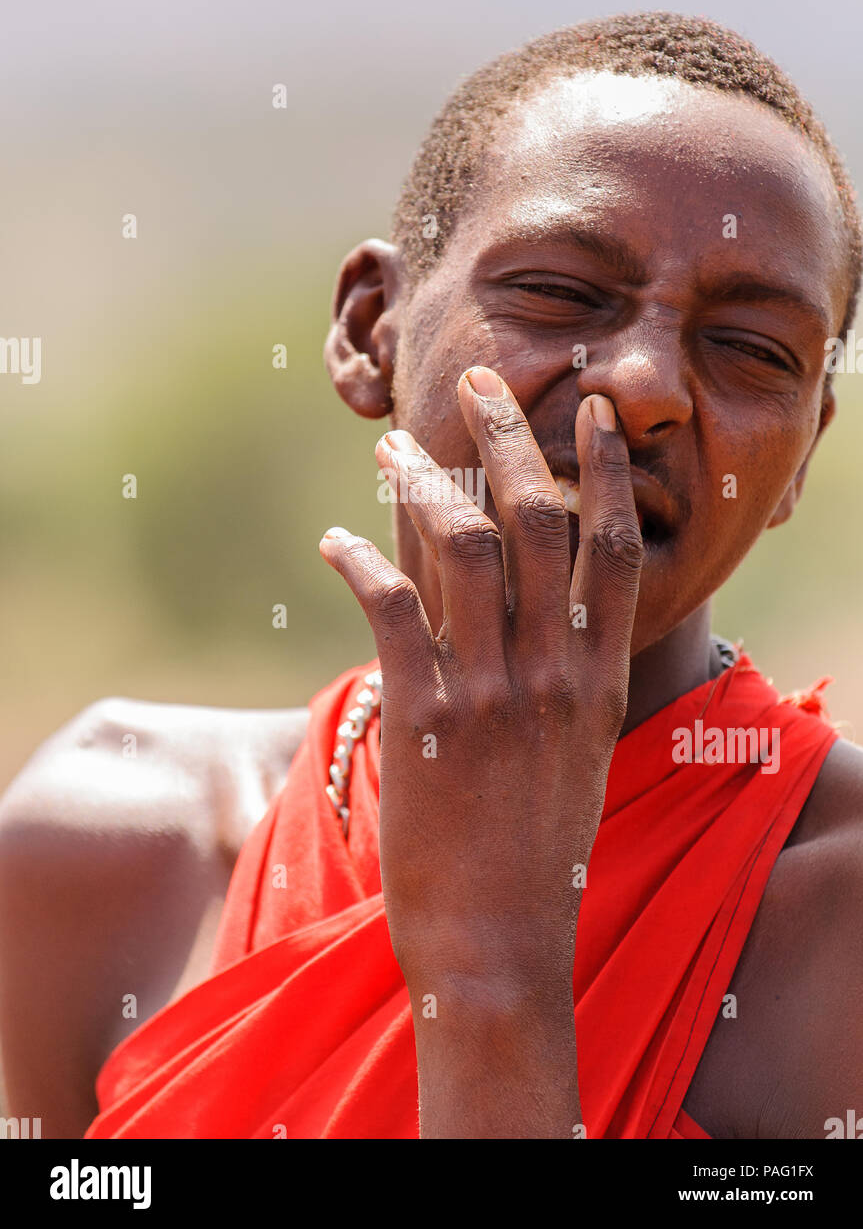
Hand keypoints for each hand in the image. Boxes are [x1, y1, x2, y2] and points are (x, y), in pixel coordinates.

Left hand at [319, 367, 642, 997]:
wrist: (500, 945)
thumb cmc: (534, 856)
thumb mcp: (572, 757)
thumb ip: (557, 680)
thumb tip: (520, 608)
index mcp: (597, 679)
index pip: (610, 548)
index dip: (602, 469)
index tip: (592, 408)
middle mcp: (553, 672)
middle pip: (537, 520)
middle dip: (509, 438)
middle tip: (481, 382)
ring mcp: (490, 692)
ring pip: (461, 547)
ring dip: (421, 483)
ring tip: (390, 448)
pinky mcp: (425, 719)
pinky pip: (388, 609)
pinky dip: (357, 560)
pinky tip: (334, 539)